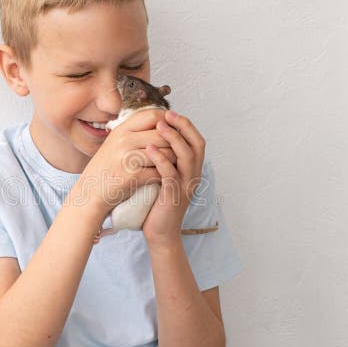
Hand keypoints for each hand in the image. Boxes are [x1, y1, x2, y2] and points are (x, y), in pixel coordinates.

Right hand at [79, 109, 176, 217]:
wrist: (90, 193)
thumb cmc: (106, 168)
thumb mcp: (115, 143)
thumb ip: (135, 131)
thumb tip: (162, 119)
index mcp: (121, 130)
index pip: (153, 115)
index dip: (168, 121)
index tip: (174, 130)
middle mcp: (123, 141)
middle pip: (163, 134)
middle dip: (174, 144)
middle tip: (177, 152)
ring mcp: (127, 158)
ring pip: (165, 154)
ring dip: (173, 161)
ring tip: (172, 165)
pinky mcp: (132, 177)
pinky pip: (159, 172)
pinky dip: (164, 176)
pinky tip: (163, 178)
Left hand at [141, 110, 205, 247]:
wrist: (160, 233)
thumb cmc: (158, 204)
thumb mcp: (165, 178)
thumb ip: (167, 161)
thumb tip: (154, 137)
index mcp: (193, 170)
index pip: (197, 141)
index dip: (186, 125)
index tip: (170, 113)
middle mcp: (194, 176)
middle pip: (197, 145)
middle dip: (183, 127)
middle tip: (167, 114)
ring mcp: (186, 186)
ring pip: (187, 156)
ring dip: (173, 139)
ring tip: (159, 127)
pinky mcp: (174, 196)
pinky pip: (171, 174)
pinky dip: (161, 159)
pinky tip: (150, 149)